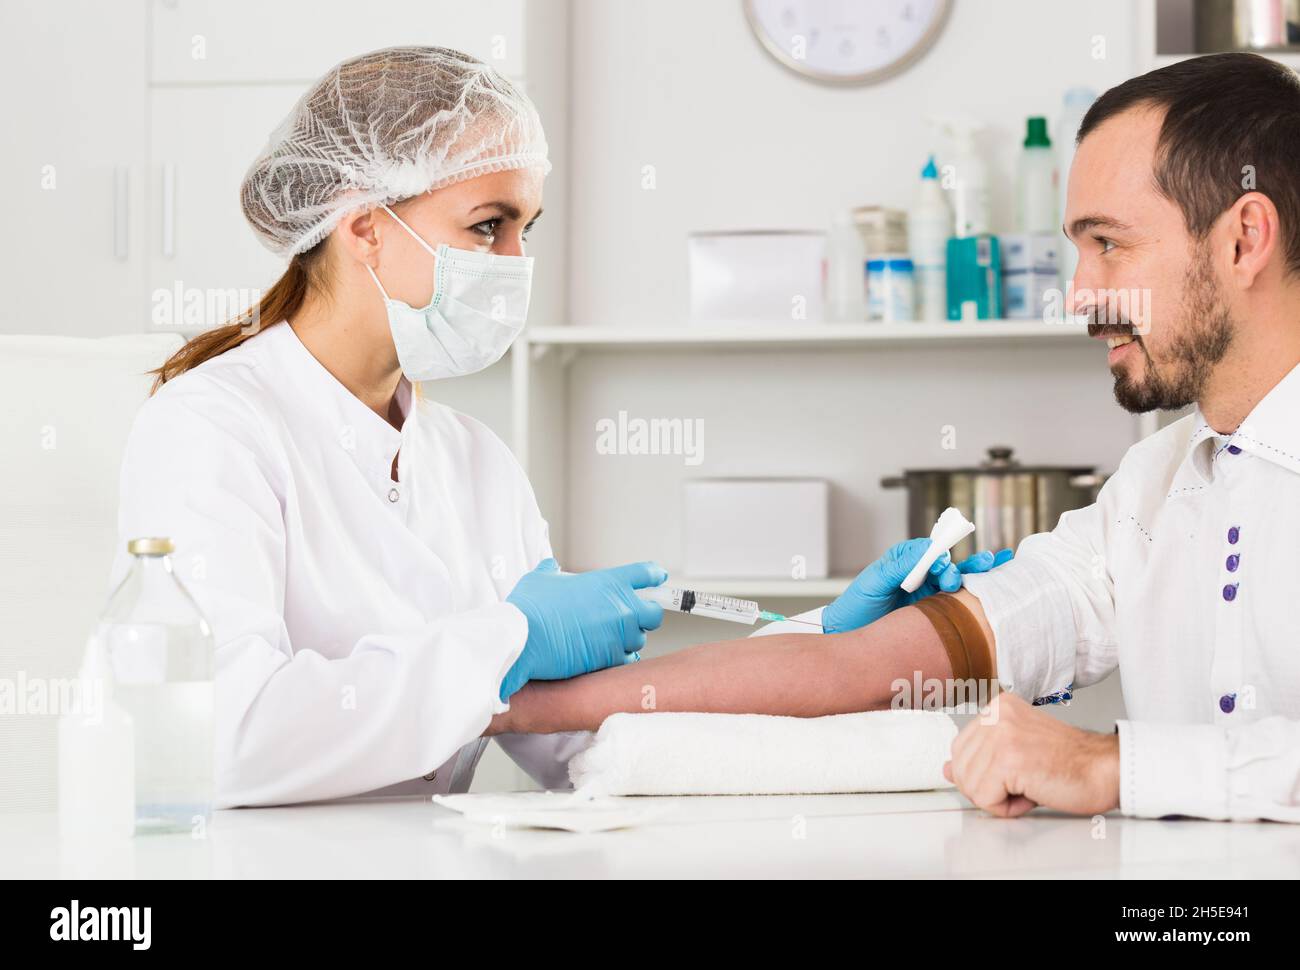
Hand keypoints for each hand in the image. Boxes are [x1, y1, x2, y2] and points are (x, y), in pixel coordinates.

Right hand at [500, 558, 665, 700]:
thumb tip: (550, 566)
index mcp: (609, 582)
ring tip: (606, 638)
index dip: (654, 575)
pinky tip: (604, 655)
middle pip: (654, 614)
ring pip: (639, 639)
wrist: (523, 639)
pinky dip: (618, 657)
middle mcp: (621, 608)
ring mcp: (618, 635)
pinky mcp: (610, 659)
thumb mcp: (540, 579)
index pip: (645, 573)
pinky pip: (626, 660)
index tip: (659, 577)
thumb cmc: (530, 606)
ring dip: (627, 639)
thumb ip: (551, 571)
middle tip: (630, 618)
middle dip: (645, 616)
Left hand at [821, 538, 1012, 633]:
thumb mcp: (876, 582)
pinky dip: (977, 592)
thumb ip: (900, 567)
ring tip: (992, 565)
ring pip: (958, 580)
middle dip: (961, 565)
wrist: (849, 635)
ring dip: (975, 574)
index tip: (942, 565)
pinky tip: (996, 586)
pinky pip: (957, 601)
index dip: (938, 555)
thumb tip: (929, 550)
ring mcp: (930, 592)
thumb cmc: (858, 606)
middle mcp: (920, 573)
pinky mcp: (935, 611)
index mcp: (905, 560)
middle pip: (949, 564)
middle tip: (964, 574)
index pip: (930, 551)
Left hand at [943, 693, 1119, 816]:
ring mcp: (1001, 734)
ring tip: (1029, 786)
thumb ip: (979, 757)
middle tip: (1021, 784)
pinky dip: (1006, 808)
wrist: (1105, 769)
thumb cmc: (1069, 763)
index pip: (959, 748)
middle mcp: (996, 714)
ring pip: (969, 785)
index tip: (1012, 774)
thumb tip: (946, 769)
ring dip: (998, 798)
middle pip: (959, 766)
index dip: (982, 773)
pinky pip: (984, 798)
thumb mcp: (1016, 753)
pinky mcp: (1009, 758)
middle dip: (986, 787)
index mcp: (997, 707)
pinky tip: (1031, 794)